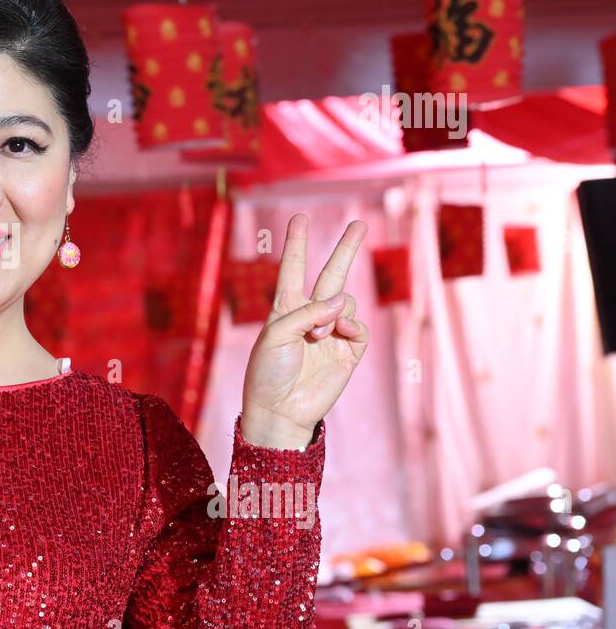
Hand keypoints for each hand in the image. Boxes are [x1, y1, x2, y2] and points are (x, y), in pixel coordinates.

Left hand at [241, 213, 368, 447]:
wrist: (280, 410)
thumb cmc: (268, 372)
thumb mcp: (276, 335)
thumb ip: (307, 313)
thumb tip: (342, 301)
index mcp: (285, 308)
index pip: (293, 268)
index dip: (296, 243)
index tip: (299, 218)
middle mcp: (310, 316)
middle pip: (331, 275)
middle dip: (346, 250)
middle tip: (359, 223)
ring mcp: (331, 333)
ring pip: (346, 302)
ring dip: (336, 312)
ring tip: (318, 336)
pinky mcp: (348, 352)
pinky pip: (358, 328)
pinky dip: (352, 325)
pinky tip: (341, 332)